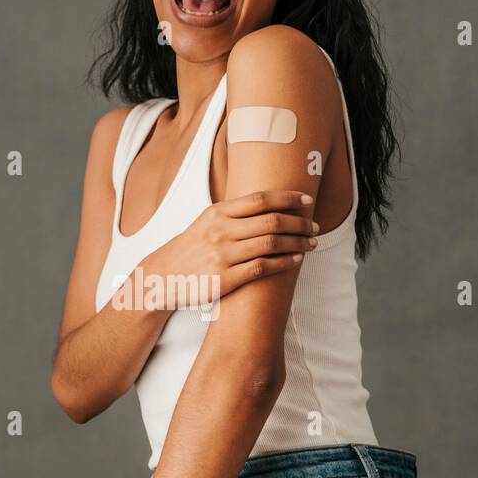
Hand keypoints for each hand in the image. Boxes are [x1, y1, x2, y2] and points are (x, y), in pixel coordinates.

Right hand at [151, 190, 318, 309]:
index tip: (307, 200)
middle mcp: (221, 231)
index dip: (288, 198)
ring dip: (298, 243)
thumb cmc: (191, 248)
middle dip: (299, 223)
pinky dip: (285, 263)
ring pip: (272, 244)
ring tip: (312, 243)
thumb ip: (235, 213)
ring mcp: (223, 255)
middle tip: (314, 226)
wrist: (163, 277)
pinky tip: (297, 260)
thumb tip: (270, 204)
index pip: (261, 199)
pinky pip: (264, 268)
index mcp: (218, 213)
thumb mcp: (207, 222)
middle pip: (272, 221)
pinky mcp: (225, 279)